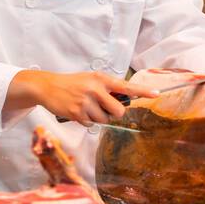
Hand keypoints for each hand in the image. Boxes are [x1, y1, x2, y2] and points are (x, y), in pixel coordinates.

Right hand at [12, 70, 135, 125]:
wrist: (48, 87)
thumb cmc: (72, 84)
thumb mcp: (90, 80)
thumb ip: (106, 88)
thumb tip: (123, 101)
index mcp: (101, 79)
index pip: (126, 86)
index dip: (142, 91)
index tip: (156, 94)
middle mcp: (95, 89)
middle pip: (118, 111)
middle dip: (113, 113)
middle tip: (104, 109)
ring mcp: (86, 101)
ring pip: (104, 120)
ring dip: (97, 118)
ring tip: (86, 108)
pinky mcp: (77, 113)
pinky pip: (91, 124)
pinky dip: (86, 121)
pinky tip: (78, 112)